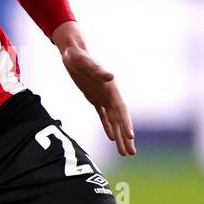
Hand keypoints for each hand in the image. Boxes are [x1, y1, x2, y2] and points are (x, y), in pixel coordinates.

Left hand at [54, 25, 135, 155]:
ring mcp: (103, 96)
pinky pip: (104, 116)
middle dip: (126, 137)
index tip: (130, 137)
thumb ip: (97, 70)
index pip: (121, 109)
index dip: (126, 123)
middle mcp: (110, 93)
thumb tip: (111, 76)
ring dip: (119, 136)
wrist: (73, 50)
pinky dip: (109, 127)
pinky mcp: (95, 98)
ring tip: (125, 152)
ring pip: (114, 120)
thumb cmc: (77, 55)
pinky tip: (112, 138)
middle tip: (131, 153)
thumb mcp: (84, 62)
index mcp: (110, 87)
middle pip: (120, 119)